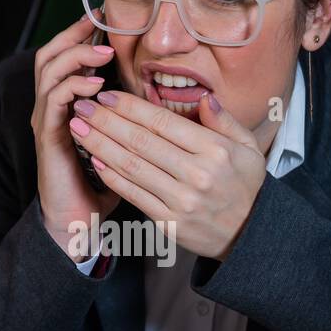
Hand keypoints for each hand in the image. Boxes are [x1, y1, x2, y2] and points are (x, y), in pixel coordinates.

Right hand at [31, 14, 123, 261]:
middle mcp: (51, 107)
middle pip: (48, 55)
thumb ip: (134, 117)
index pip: (66, 57)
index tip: (102, 16)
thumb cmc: (101, 181)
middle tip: (95, 21)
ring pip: (49, 72)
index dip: (79, 34)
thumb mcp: (121, 141)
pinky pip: (55, 102)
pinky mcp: (48, 136)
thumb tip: (170, 96)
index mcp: (67, 104)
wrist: (78, 218)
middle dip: (71, 35)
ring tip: (101, 50)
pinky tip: (94, 84)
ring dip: (75, 57)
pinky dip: (73, 87)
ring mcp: (47, 120)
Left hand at [66, 88, 267, 260]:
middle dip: (105, 120)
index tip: (105, 95)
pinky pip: (134, 195)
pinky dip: (111, 176)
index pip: (162, 122)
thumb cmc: (246, 185)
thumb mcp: (248, 148)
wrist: (252, 235)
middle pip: (140, 141)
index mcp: (215, 150)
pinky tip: (93, 159)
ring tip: (78, 127)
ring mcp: (182, 201)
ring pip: (131, 166)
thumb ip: (225, 121)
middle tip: (81, 105)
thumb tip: (203, 98)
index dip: (129, 106)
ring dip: (99, 144)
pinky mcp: (170, 223)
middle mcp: (197, 174)